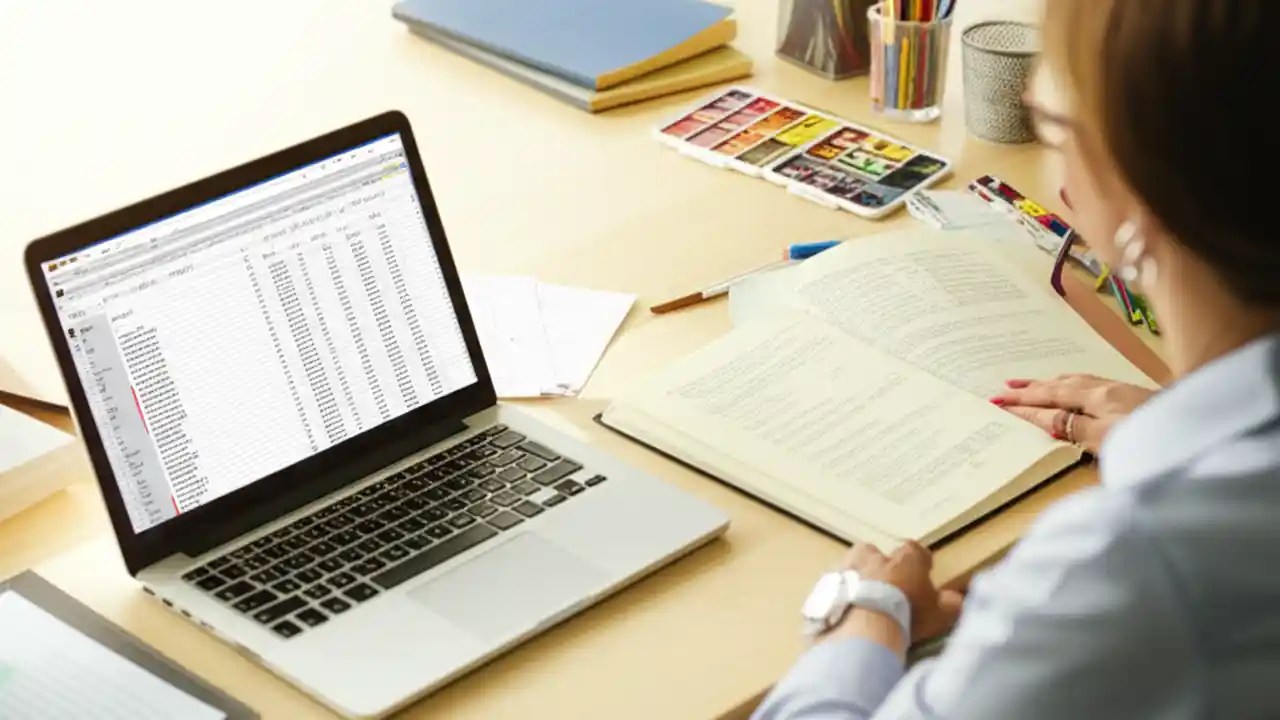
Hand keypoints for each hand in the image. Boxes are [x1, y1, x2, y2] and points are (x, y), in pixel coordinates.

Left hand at [836, 541, 963, 644]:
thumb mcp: (939, 615)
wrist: (862, 630)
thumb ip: (949, 605)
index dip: (918, 563)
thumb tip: (954, 601)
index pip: (914, 551)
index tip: (922, 573)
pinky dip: (836, 601)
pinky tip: (842, 617)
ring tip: (859, 606)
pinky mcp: (823, 589)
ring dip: (854, 583)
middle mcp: (870, 555)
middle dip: (879, 568)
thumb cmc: (907, 616)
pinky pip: (831, 591)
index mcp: (902, 558)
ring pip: (849, 569)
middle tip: (884, 591)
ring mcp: (842, 570)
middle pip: (874, 555)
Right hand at [990, 374, 1154, 453]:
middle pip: (1060, 386)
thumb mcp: (1107, 440)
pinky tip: (1074, 384)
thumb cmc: (1154, 440)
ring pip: (1076, 382)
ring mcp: (1122, 391)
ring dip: (1049, 383)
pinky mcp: (1135, 396)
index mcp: (1097, 399)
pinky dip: (1071, 382)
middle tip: (1003, 388)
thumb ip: (1072, 428)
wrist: (1205, 430)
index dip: (1023, 404)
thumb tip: (1041, 418)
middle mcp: (1107, 390)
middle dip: (1030, 388)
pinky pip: (1090, 383)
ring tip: (1029, 383)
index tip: (998, 403)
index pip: (1050, 402)